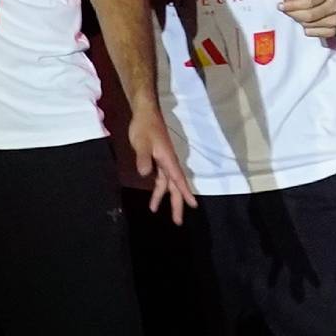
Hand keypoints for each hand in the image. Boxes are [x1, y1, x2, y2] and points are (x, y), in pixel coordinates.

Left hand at [131, 109, 197, 224]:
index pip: (178, 180)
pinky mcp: (157, 159)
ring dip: (163, 196)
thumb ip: (143, 158)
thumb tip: (146, 174)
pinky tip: (153, 195)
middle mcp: (168, 162)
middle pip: (175, 186)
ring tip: (154, 210)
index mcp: (168, 160)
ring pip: (167, 183)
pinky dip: (158, 187)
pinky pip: (161, 177)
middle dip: (177, 203)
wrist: (144, 113)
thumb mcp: (142, 143)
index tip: (193, 206)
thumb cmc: (144, 127)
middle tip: (178, 221)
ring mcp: (163, 161)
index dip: (185, 193)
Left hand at [281, 0, 335, 38]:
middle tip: (285, 11)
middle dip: (293, 14)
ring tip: (297, 14)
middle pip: (310, 15)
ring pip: (311, 25)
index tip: (280, 6)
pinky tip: (306, 23)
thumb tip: (286, 0)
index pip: (309, 1)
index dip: (293, 5)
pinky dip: (308, 29)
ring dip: (300, 21)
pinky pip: (316, 33)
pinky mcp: (334, 30)